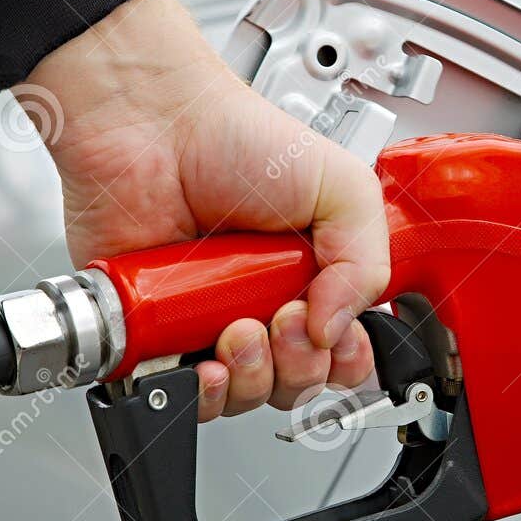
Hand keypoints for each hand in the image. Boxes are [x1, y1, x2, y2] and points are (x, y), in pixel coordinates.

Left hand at [20, 0, 388, 419]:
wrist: (153, 124)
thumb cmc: (235, 138)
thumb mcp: (342, 186)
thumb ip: (368, 263)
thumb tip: (340, 330)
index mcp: (314, 278)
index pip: (345, 352)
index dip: (345, 357)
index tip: (331, 328)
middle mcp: (263, 305)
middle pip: (298, 383)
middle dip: (299, 364)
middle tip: (283, 318)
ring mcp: (207, 321)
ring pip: (244, 396)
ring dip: (251, 376)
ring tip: (237, 329)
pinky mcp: (155, 333)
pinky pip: (179, 394)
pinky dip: (195, 391)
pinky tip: (201, 358)